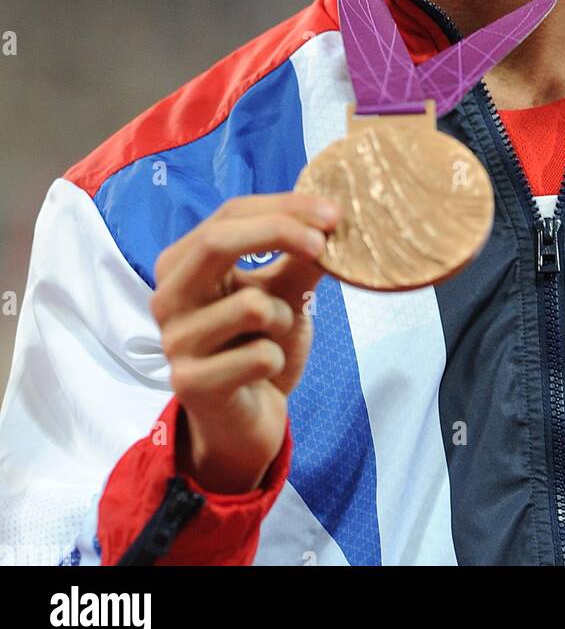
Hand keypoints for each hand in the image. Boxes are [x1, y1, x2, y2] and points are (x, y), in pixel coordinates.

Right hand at [150, 191, 338, 493]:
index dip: (283, 207)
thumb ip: (299, 257)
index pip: (228, 215)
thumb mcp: (282, 292)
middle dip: (279, 232)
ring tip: (273, 337)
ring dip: (283, 318)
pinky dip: (278, 359)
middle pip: (216, 242)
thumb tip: (330, 217)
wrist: (245, 421)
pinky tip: (263, 373)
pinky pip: (260, 355)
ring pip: (251, 306)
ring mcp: (174, 342)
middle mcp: (167, 297)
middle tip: (325, 242)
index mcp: (182, 264)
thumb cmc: (259, 346)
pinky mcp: (189, 384)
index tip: (333, 212)